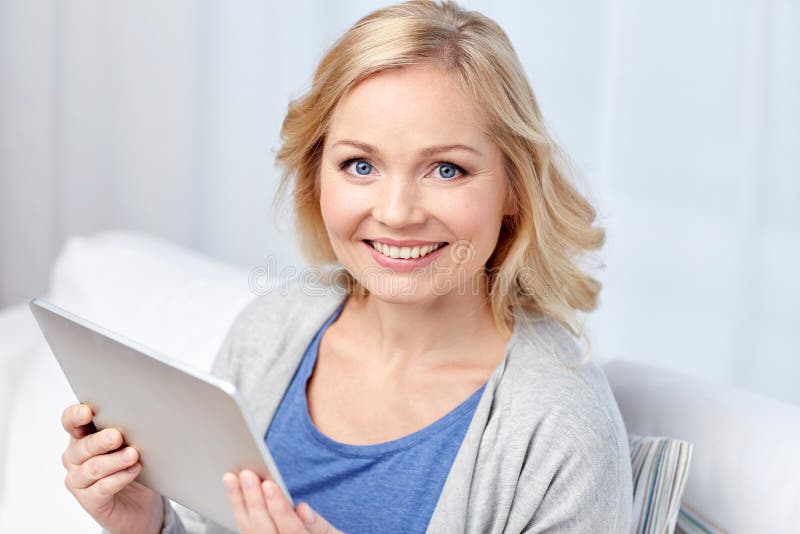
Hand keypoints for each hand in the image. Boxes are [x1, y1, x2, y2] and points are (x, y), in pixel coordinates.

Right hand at [60, 403, 163, 533]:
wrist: (140, 503)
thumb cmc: (132, 465)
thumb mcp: (130, 443)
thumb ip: (127, 430)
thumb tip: (138, 417)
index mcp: (82, 437)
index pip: (71, 423)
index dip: (75, 416)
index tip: (87, 412)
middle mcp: (75, 458)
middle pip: (83, 447)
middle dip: (100, 441)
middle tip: (117, 436)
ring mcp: (79, 482)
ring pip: (92, 469)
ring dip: (114, 461)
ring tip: (132, 455)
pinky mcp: (90, 501)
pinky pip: (101, 489)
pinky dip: (118, 478)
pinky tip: (133, 471)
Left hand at [223, 470, 342, 533]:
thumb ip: (318, 524)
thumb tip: (303, 509)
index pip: (291, 529)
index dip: (279, 508)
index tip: (269, 486)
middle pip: (263, 528)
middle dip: (253, 500)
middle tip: (247, 474)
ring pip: (248, 529)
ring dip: (238, 502)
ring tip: (231, 478)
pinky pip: (244, 530)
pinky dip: (238, 509)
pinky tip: (234, 492)